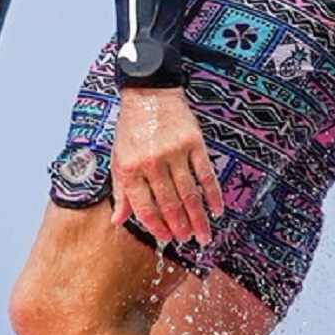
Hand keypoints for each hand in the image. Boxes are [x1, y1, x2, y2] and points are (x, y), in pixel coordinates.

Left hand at [109, 86, 223, 247]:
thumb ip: (120, 191)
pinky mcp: (194, 143)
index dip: (155, 226)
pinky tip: (217, 209)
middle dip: (179, 226)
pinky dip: (213, 194)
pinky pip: (206, 175)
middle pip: (168, 203)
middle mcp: (151, 162)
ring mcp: (174, 153)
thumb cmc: (131, 129)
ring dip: (197, 218)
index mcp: (130, 168)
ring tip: (203, 235)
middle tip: (187, 240)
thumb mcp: (118, 158)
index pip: (143, 206)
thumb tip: (118, 220)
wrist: (149, 94)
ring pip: (189, 193)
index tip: (165, 238)